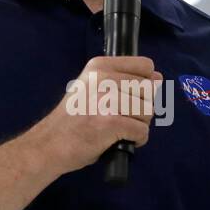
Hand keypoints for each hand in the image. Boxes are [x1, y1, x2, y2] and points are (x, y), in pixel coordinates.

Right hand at [28, 56, 162, 175]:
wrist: (50, 143)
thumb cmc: (73, 118)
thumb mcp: (92, 88)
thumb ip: (123, 81)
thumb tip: (158, 79)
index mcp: (100, 66)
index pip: (146, 66)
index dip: (145, 84)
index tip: (130, 96)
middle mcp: (104, 78)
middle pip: (149, 91)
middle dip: (142, 108)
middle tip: (121, 117)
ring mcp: (108, 100)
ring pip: (148, 112)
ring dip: (138, 125)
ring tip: (119, 129)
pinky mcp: (112, 122)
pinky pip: (142, 131)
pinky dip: (136, 140)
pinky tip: (121, 140)